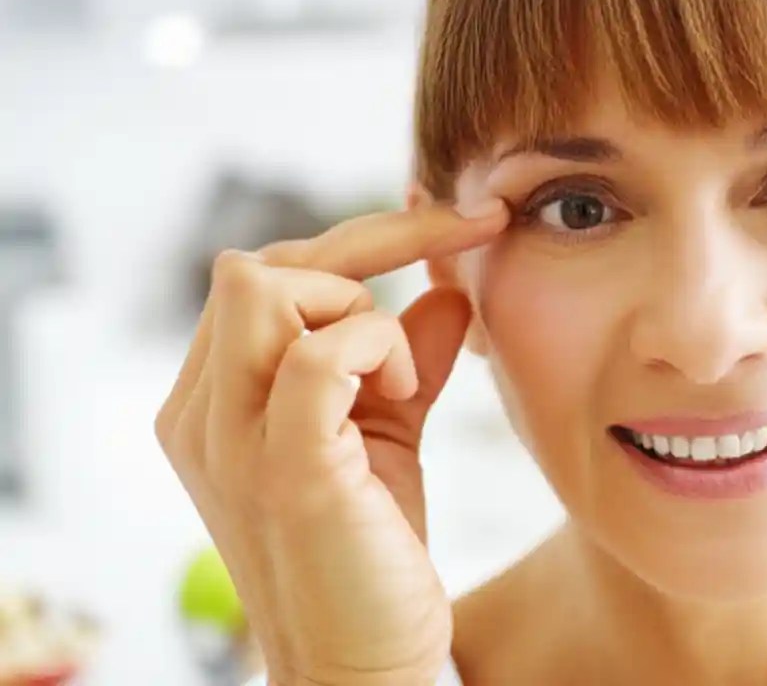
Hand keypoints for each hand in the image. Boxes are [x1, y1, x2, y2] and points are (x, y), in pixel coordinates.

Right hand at [155, 194, 505, 684]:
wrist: (363, 662)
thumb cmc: (371, 552)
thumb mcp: (387, 434)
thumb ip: (406, 358)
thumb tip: (445, 287)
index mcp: (217, 399)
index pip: (266, 276)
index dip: (363, 237)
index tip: (454, 219)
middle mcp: (204, 413)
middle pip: (258, 265)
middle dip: (374, 239)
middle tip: (466, 240)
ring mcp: (233, 442)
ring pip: (264, 288)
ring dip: (358, 303)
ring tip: (405, 376)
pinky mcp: (285, 472)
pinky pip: (317, 356)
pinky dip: (376, 346)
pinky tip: (406, 389)